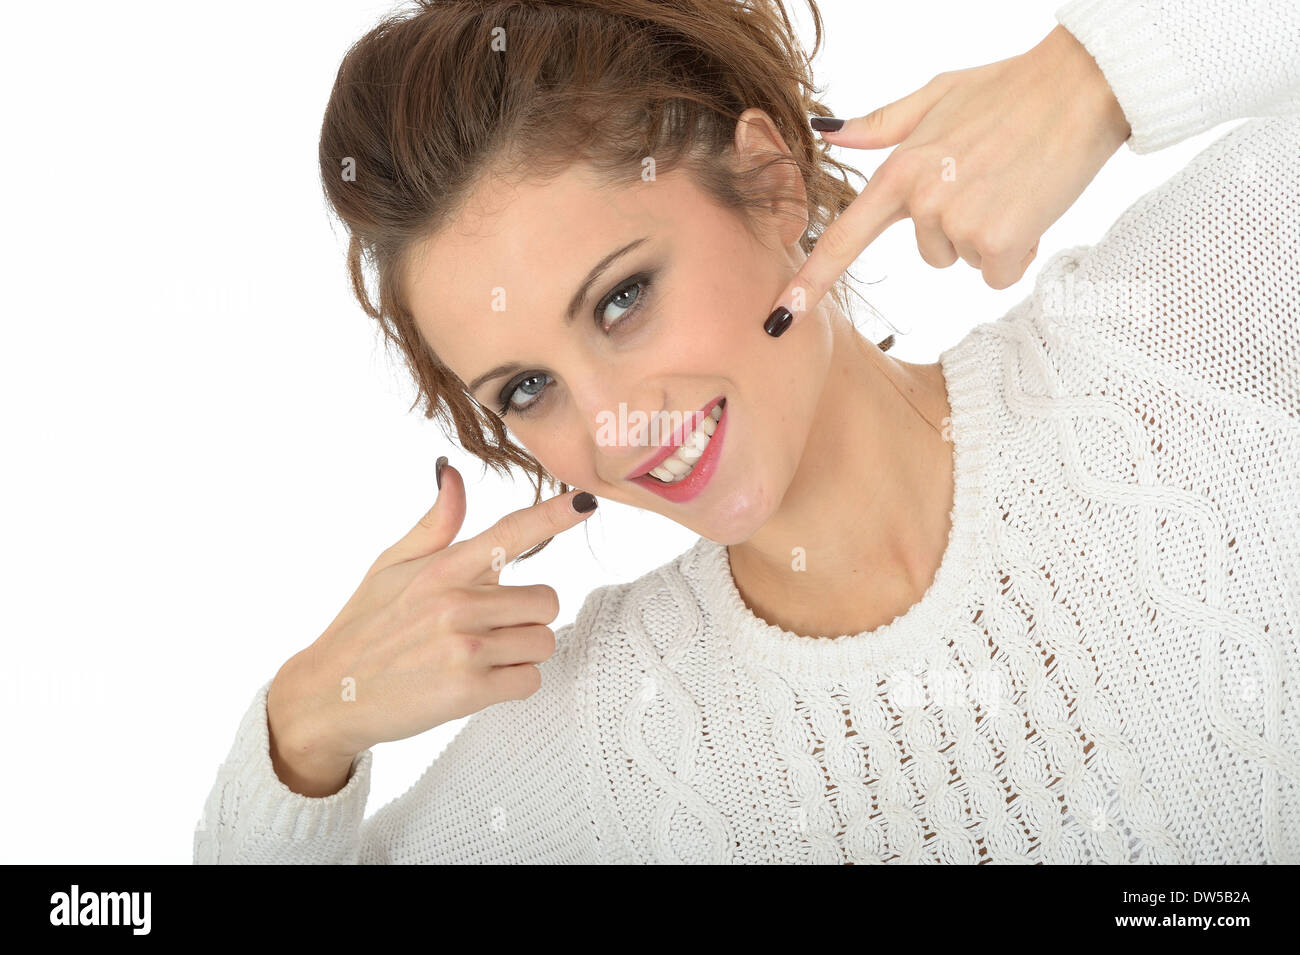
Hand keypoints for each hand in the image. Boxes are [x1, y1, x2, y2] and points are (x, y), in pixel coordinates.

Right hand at [267, 462, 598, 773]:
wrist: (331, 694)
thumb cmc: (365, 625)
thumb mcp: (391, 565)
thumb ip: (436, 524)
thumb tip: (452, 473)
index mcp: (442, 567)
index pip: (510, 532)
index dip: (553, 515)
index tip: (586, 501)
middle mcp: (457, 603)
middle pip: (546, 600)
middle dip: (525, 615)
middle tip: (488, 626)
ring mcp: (465, 648)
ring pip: (542, 641)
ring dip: (520, 651)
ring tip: (479, 655)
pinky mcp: (469, 691)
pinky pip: (529, 680)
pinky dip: (512, 684)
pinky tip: (478, 681)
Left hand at [765, 24, 1130, 334]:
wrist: (1082, 85)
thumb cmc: (1010, 89)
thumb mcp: (937, 96)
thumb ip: (882, 125)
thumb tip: (830, 130)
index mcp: (899, 169)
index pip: (844, 238)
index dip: (809, 282)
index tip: (779, 318)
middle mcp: (922, 200)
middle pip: (930, 254)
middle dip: (962, 227)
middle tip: (994, 179)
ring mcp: (959, 222)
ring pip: (966, 262)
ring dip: (993, 236)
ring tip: (1016, 186)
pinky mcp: (999, 239)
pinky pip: (1000, 273)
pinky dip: (1019, 251)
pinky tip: (1033, 207)